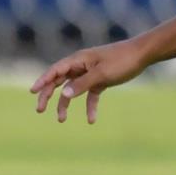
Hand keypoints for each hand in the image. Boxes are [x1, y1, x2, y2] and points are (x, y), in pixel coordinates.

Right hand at [30, 40, 149, 123]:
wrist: (142, 55)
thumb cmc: (122, 61)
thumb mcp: (101, 74)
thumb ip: (82, 84)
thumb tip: (63, 94)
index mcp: (78, 60)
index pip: (55, 70)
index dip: (43, 80)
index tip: (32, 91)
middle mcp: (81, 65)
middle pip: (59, 80)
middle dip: (48, 95)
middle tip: (39, 109)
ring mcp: (91, 73)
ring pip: (72, 89)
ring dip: (65, 103)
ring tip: (61, 120)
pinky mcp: (101, 80)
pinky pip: (90, 94)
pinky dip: (89, 106)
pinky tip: (92, 120)